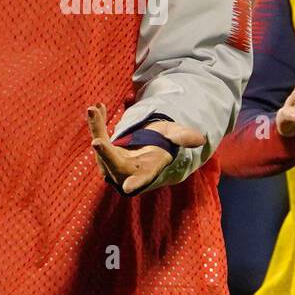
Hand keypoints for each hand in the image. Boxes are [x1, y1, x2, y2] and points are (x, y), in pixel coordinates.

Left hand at [86, 103, 204, 194]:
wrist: (149, 144)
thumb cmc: (164, 143)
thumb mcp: (174, 137)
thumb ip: (183, 137)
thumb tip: (200, 139)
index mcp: (147, 170)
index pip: (142, 179)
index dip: (136, 183)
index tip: (128, 188)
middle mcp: (127, 171)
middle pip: (115, 164)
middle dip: (106, 154)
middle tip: (97, 142)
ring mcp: (113, 162)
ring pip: (102, 148)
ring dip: (97, 128)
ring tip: (94, 109)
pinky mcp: (104, 152)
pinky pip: (98, 137)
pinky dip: (97, 122)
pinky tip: (97, 106)